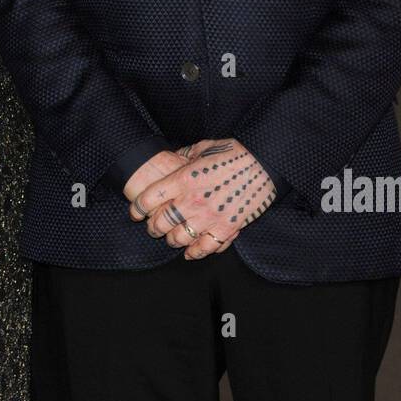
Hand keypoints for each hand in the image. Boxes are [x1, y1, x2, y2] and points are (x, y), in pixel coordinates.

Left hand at [131, 139, 276, 260]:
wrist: (266, 162)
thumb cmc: (236, 152)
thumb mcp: (204, 147)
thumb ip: (185, 155)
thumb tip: (174, 158)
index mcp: (184, 179)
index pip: (148, 199)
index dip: (137, 208)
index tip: (135, 212)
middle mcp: (193, 200)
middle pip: (160, 222)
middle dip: (152, 227)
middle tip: (153, 226)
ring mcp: (209, 217)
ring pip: (179, 239)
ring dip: (171, 240)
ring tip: (171, 237)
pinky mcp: (226, 228)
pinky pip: (205, 248)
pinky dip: (195, 252)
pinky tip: (190, 252)